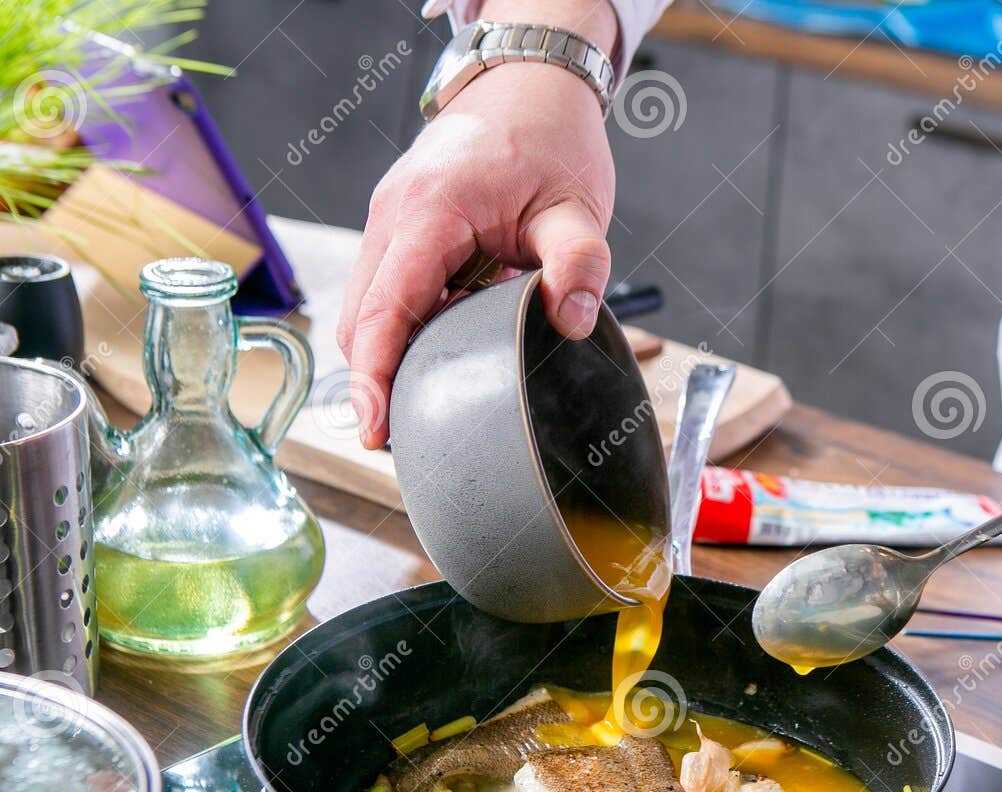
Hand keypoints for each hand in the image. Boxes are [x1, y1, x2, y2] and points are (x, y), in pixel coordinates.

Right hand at [337, 59, 614, 447]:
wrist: (527, 86)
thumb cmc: (549, 140)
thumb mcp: (579, 206)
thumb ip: (580, 265)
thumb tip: (572, 324)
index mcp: (429, 211)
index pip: (387, 307)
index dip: (375, 374)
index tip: (374, 428)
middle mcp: (393, 217)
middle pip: (361, 319)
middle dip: (378, 380)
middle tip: (415, 436)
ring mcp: (388, 222)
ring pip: (366, 308)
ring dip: (390, 356)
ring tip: (430, 403)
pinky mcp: (398, 231)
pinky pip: (385, 292)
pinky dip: (403, 330)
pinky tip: (443, 355)